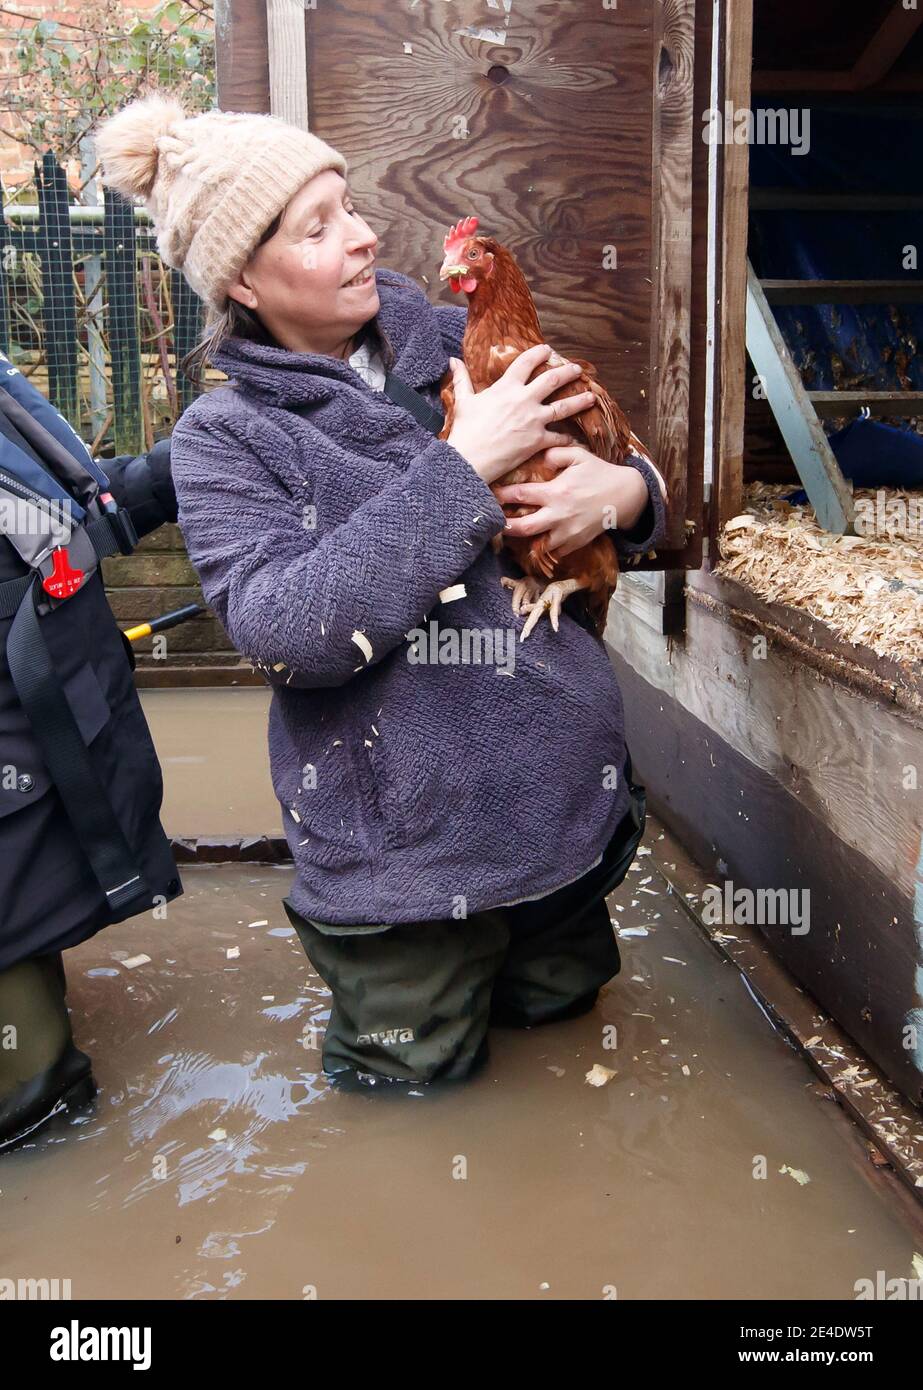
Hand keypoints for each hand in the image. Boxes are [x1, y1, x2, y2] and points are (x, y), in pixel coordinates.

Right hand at [446, 343, 594, 484]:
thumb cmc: (465, 431)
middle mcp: (524, 400)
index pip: (526, 362)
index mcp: (506, 387)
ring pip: (563, 407)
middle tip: (576, 370)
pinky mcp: (538, 441)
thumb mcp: (463, 401)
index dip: (539, 353)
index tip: (548, 349)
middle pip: (552, 380)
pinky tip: (575, 438)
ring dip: (579, 400)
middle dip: (567, 372)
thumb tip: (452, 360)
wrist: (469, 459)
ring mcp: (533, 420)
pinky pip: (558, 438)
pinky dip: (568, 439)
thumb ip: (462, 379)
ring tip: (591, 396)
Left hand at [492, 445, 649, 557]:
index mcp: (556, 491)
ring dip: (526, 540)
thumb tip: (538, 455)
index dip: (502, 496)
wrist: (626, 495)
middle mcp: (559, 514)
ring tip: (515, 534)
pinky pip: (556, 551)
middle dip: (505, 527)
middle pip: (523, 528)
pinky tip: (539, 540)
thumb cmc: (600, 473)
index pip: (521, 495)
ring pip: (538, 544)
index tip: (490, 495)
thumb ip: (556, 453)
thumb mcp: (579, 456)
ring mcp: (568, 532)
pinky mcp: (577, 542)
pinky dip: (546, 547)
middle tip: (494, 524)